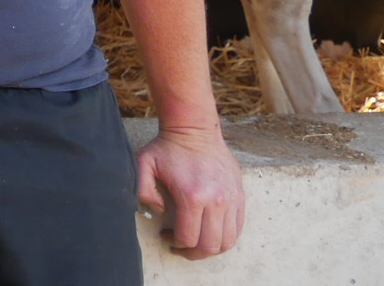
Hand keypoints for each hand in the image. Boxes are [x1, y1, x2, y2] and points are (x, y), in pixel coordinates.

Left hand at [136, 124, 243, 259]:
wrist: (195, 130)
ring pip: (227, 241)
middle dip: (193, 253)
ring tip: (197, 242)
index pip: (188, 238)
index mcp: (192, 197)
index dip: (175, 244)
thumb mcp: (143, 164)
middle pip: (210, 245)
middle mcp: (216, 201)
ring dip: (211, 248)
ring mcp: (231, 200)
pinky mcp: (240, 196)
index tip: (166, 236)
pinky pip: (238, 228)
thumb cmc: (168, 148)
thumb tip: (159, 212)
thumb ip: (143, 191)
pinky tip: (210, 231)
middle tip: (181, 247)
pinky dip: (225, 236)